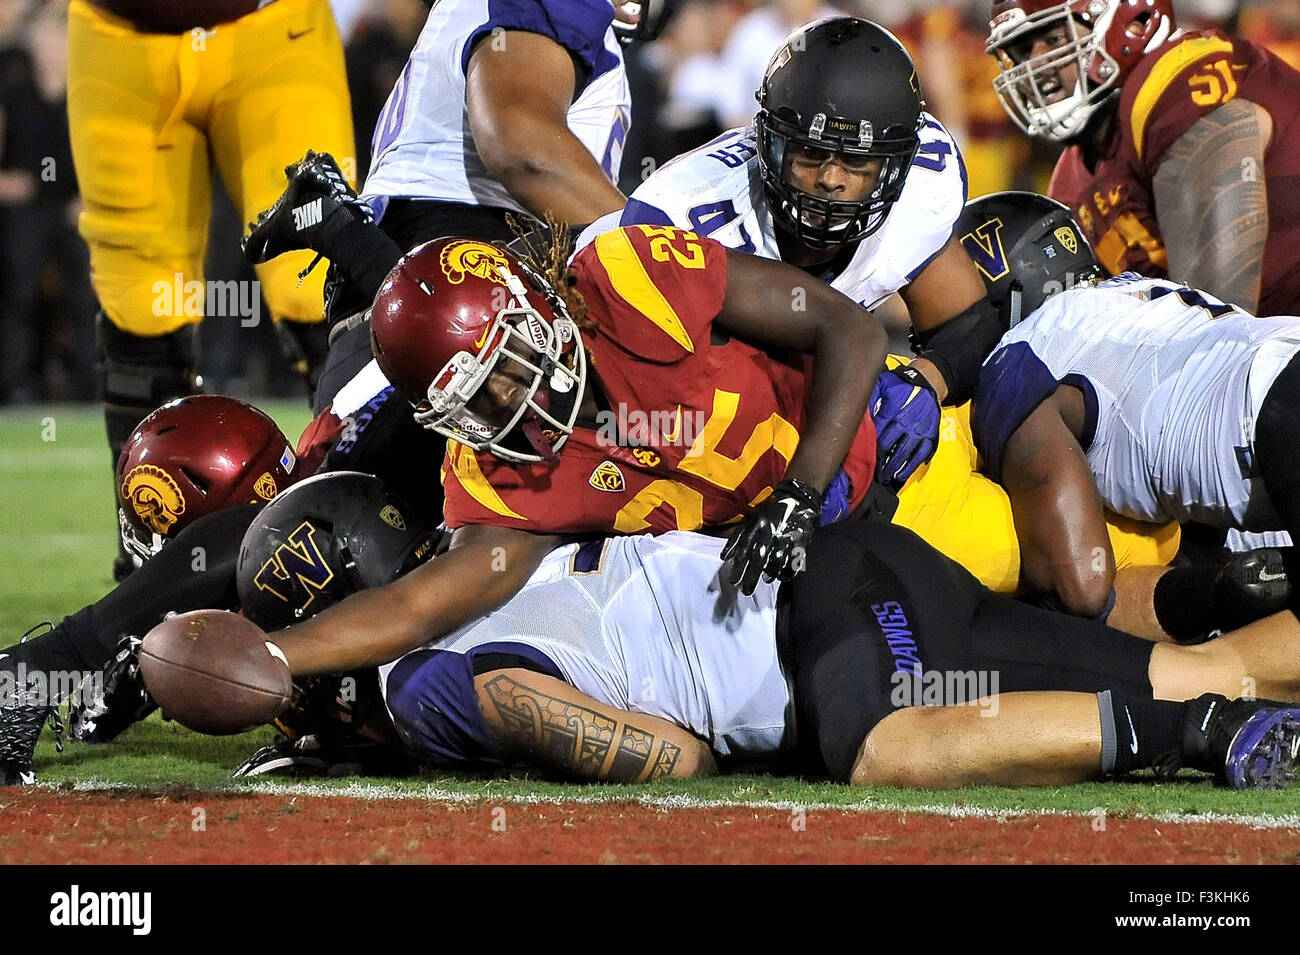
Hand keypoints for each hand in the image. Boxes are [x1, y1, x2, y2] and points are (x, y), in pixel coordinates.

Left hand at [721, 478, 821, 594]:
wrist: (798, 499)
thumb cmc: (770, 511)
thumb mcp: (750, 518)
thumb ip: (737, 537)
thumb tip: (725, 557)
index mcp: (756, 526)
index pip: (744, 549)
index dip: (738, 566)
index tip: (733, 582)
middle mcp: (769, 532)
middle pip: (759, 558)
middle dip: (751, 576)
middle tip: (745, 591)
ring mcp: (786, 537)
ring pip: (776, 561)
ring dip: (770, 574)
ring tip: (765, 580)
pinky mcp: (800, 542)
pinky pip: (793, 561)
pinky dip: (786, 572)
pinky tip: (780, 577)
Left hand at [871, 365, 939, 489]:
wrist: (928, 381)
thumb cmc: (901, 383)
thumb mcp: (883, 383)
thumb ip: (871, 396)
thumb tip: (858, 409)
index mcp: (893, 409)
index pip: (878, 431)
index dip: (870, 444)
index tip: (862, 455)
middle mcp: (906, 421)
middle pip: (890, 444)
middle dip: (880, 459)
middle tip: (871, 472)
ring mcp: (919, 430)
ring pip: (905, 452)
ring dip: (894, 466)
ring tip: (885, 478)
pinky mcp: (929, 434)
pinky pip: (921, 453)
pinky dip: (911, 466)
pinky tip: (902, 475)